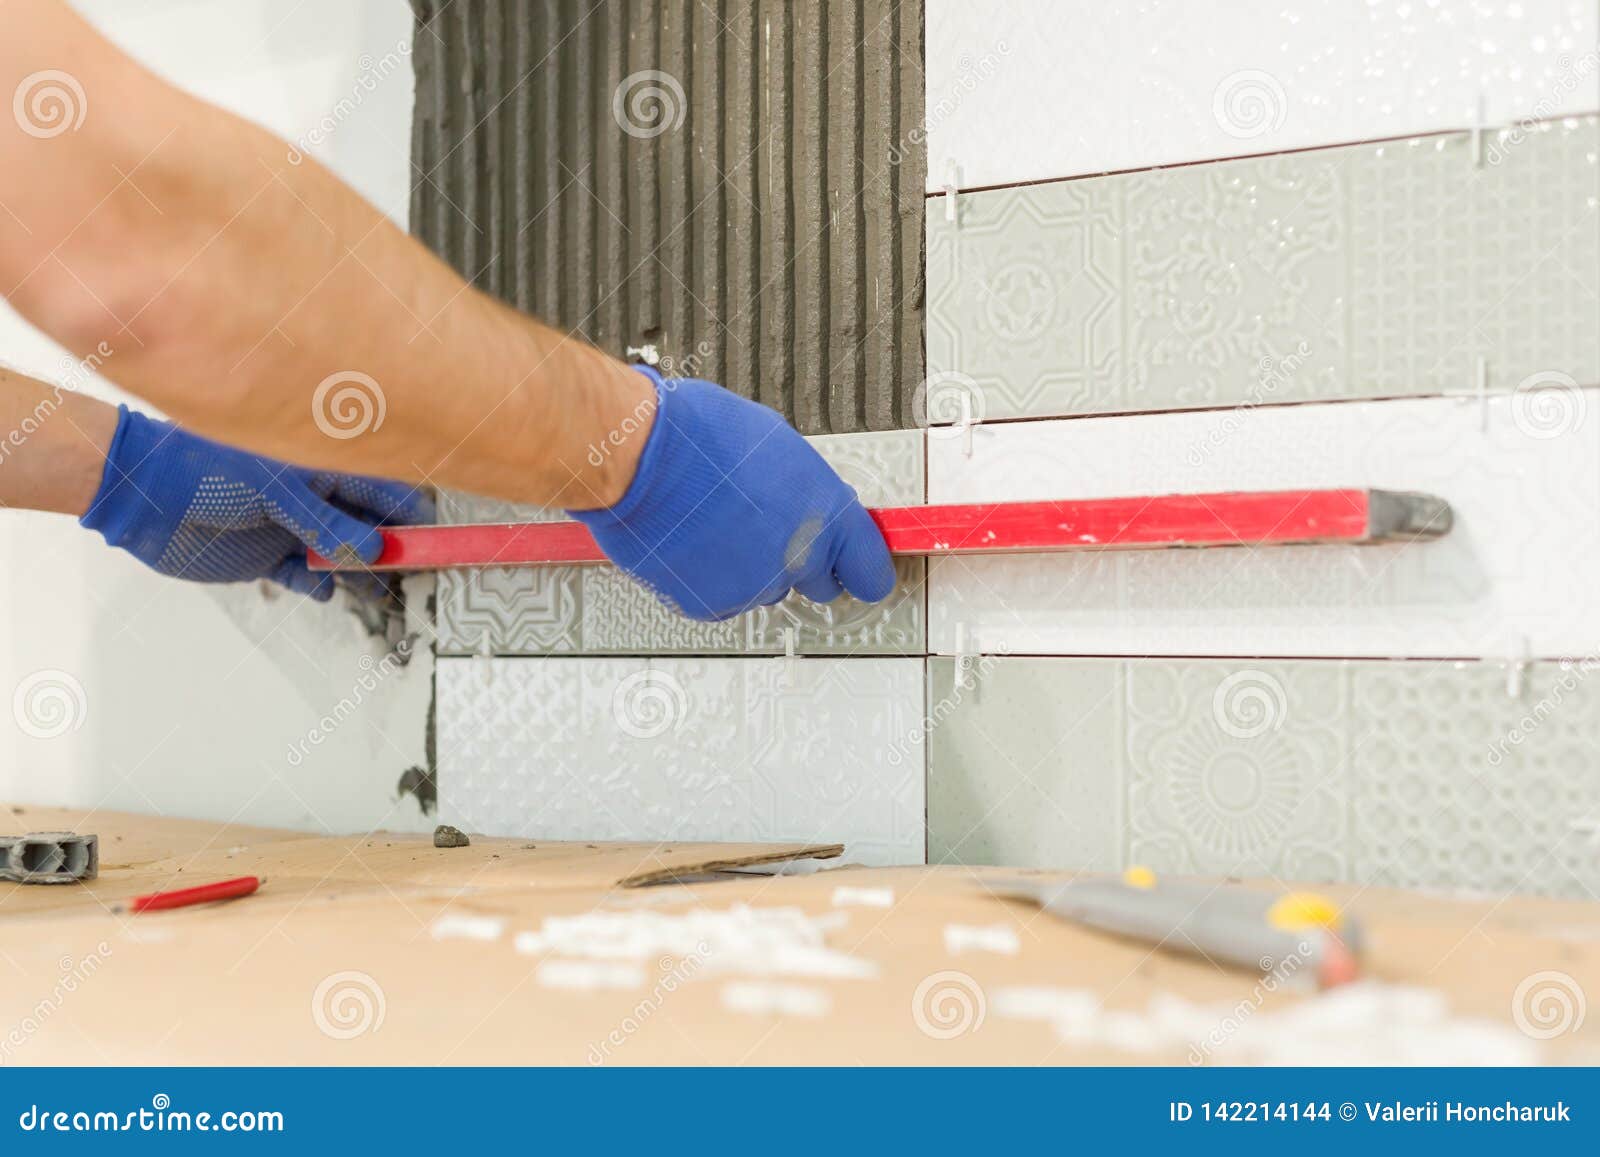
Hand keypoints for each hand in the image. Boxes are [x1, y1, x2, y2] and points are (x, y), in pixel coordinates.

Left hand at [79, 405, 432, 600]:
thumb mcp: (279, 492)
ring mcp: (293, 526)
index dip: (414, 513)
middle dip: (394, 547)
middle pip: (372, 523)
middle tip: (413, 570)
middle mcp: (315, 495)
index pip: (386, 486)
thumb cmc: (205, 468)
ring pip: (345, 553)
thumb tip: (377, 552)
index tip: (438, 539)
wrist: (140, 493)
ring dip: (361, 571)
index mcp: (323, 463)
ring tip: (375, 587)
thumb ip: (330, 526)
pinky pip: (309, 575)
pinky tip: (326, 588)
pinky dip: (322, 584)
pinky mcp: (270, 556)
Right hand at [568, 367, 895, 620]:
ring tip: (715, 523)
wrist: (640, 457)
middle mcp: (797, 557)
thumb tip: (804, 502)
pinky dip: (709, 578)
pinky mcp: (710, 604)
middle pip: (819, 584)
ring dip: (750, 566)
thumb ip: (803, 489)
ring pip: (765, 588)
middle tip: (769, 532)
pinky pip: (721, 598)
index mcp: (826, 514)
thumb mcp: (778, 445)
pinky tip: (692, 541)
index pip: (869, 568)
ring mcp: (754, 586)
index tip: (859, 570)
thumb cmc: (700, 436)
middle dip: (802, 562)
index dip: (862, 568)